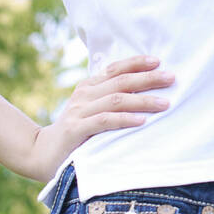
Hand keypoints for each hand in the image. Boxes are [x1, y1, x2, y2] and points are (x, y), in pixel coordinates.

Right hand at [23, 55, 174, 182]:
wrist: (41, 153)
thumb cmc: (76, 131)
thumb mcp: (92, 110)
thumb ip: (111, 98)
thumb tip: (146, 89)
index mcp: (89, 86)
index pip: (116, 68)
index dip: (137, 62)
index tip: (159, 61)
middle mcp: (84, 94)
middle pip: (121, 81)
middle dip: (148, 78)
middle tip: (171, 77)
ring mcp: (79, 111)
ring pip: (116, 100)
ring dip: (143, 100)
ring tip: (165, 102)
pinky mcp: (75, 130)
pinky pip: (104, 121)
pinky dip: (125, 119)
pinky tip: (142, 121)